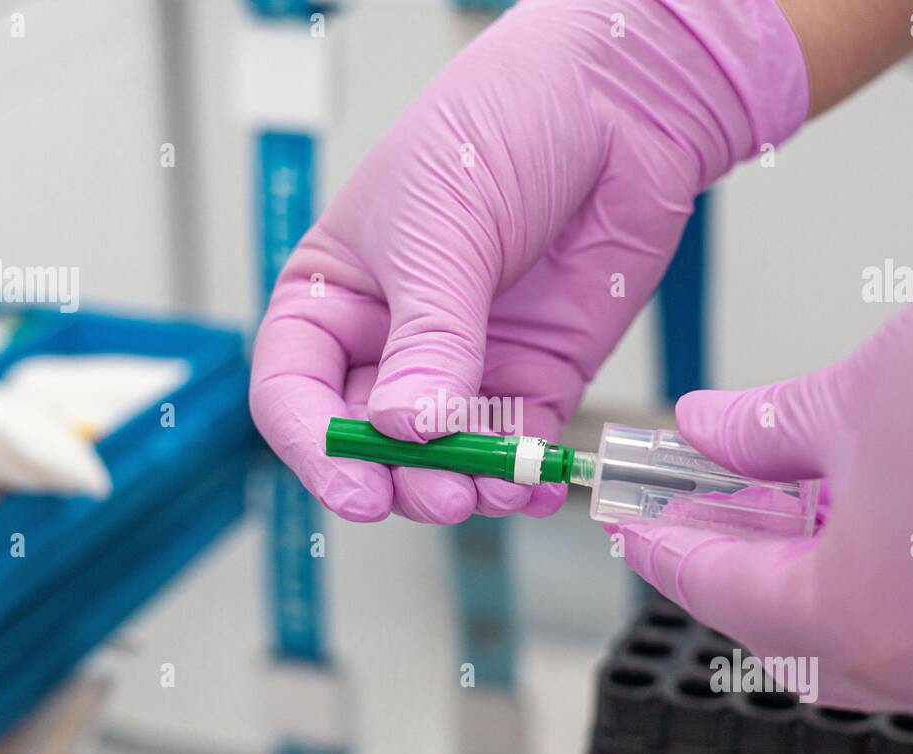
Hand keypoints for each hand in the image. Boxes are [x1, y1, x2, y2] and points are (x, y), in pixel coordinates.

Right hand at [249, 0, 806, 522]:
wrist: (617, 102)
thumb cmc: (499, 124)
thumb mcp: (441, 227)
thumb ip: (426, 336)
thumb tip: (401, 428)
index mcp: (336, 293)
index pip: (295, 389)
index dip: (316, 446)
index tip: (356, 487)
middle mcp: (392, 338)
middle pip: (369, 439)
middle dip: (399, 476)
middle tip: (438, 491)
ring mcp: (465, 362)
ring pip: (442, 456)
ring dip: (462, 483)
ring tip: (491, 484)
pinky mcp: (536, 374)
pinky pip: (517, 445)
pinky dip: (522, 474)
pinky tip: (532, 482)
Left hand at [614, 189, 912, 727]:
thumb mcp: (856, 395)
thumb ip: (764, 434)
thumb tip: (715, 433)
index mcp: (872, 621)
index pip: (730, 598)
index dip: (673, 554)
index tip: (643, 533)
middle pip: (798, 637)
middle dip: (740, 571)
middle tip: (703, 518)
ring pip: (882, 643)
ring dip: (821, 581)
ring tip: (784, 508)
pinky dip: (903, 587)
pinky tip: (882, 521)